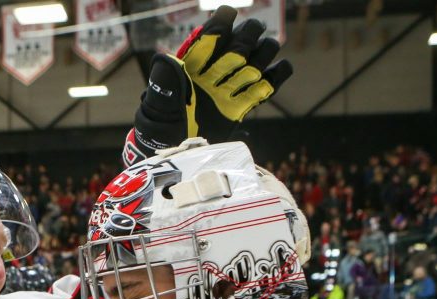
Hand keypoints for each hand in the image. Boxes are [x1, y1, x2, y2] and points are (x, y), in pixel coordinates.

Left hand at [123, 5, 292, 165]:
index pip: (214, 34)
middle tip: (250, 37)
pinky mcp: (243, 106)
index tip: (228, 16)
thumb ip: (164, 74)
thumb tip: (169, 57)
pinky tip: (277, 71)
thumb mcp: (158, 93)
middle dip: (249, 34)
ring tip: (261, 55)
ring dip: (265, 51)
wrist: (172, 144)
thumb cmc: (162, 116)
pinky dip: (278, 75)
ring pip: (259, 58)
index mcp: (197, 61)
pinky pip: (268, 85)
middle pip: (242, 42)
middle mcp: (217, 70)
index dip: (223, 22)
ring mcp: (232, 87)